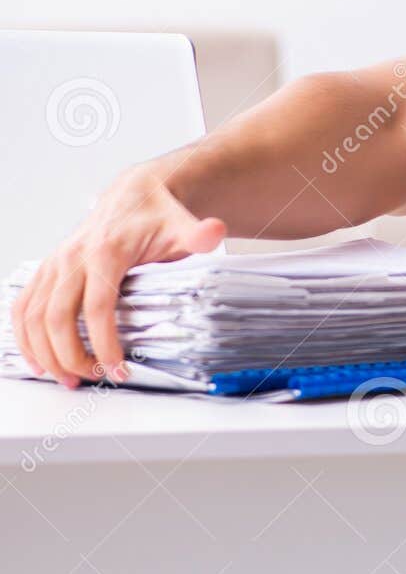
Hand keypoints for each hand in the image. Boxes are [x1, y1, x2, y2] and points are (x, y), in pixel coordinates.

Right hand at [10, 166, 225, 387]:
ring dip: (44, 352)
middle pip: (58, 317)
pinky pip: (23, 307)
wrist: (135, 194)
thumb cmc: (158, 216)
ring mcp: (55, 264)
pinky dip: (24, 336)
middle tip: (92, 380)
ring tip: (67, 379)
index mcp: (106, 251)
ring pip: (33, 315)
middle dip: (71, 356)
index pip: (97, 306)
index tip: (118, 370)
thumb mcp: (182, 226)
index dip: (104, 343)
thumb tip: (214, 231)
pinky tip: (38, 361)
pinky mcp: (47, 270)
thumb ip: (197, 234)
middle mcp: (73, 257)